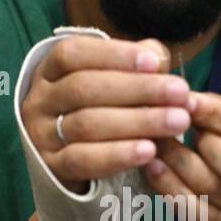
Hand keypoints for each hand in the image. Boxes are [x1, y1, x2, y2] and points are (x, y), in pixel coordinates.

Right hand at [20, 35, 191, 192]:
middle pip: (84, 88)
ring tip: (177, 122)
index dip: (114, 55)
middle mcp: (40, 99)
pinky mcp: (51, 167)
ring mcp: (40, 135)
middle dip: (138, 89)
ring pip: (87, 124)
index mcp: (51, 69)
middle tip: (181, 93)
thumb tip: (157, 58)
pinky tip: (149, 151)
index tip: (155, 62)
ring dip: (138, 122)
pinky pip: (83, 160)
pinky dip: (118, 155)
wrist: (77, 162)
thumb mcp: (115, 80)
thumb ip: (136, 64)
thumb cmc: (102, 109)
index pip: (74, 53)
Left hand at [143, 92, 220, 220]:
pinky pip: (194, 215)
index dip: (218, 116)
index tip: (187, 101)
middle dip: (202, 144)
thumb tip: (186, 101)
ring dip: (177, 162)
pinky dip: (169, 188)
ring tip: (156, 141)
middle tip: (177, 127)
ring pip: (211, 192)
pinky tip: (153, 168)